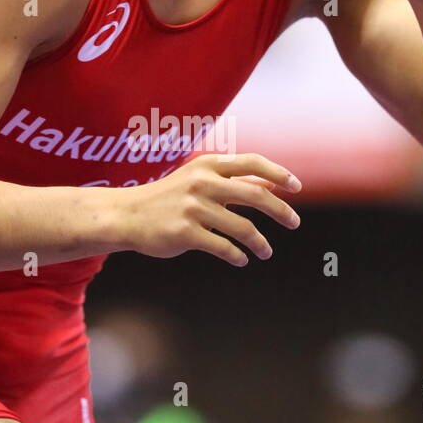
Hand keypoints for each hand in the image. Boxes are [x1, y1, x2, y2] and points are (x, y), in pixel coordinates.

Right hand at [118, 152, 301, 265]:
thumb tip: (272, 186)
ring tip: (266, 252)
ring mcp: (194, 209)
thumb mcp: (199, 180)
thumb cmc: (169, 198)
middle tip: (295, 223)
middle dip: (281, 210)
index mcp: (208, 166)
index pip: (253, 163)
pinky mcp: (186, 233)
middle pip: (256, 195)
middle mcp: (202, 183)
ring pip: (243, 228)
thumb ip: (234, 182)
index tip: (296, 187)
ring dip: (260, 243)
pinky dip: (237, 256)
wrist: (126, 216)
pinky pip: (224, 247)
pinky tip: (242, 260)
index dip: (278, 174)